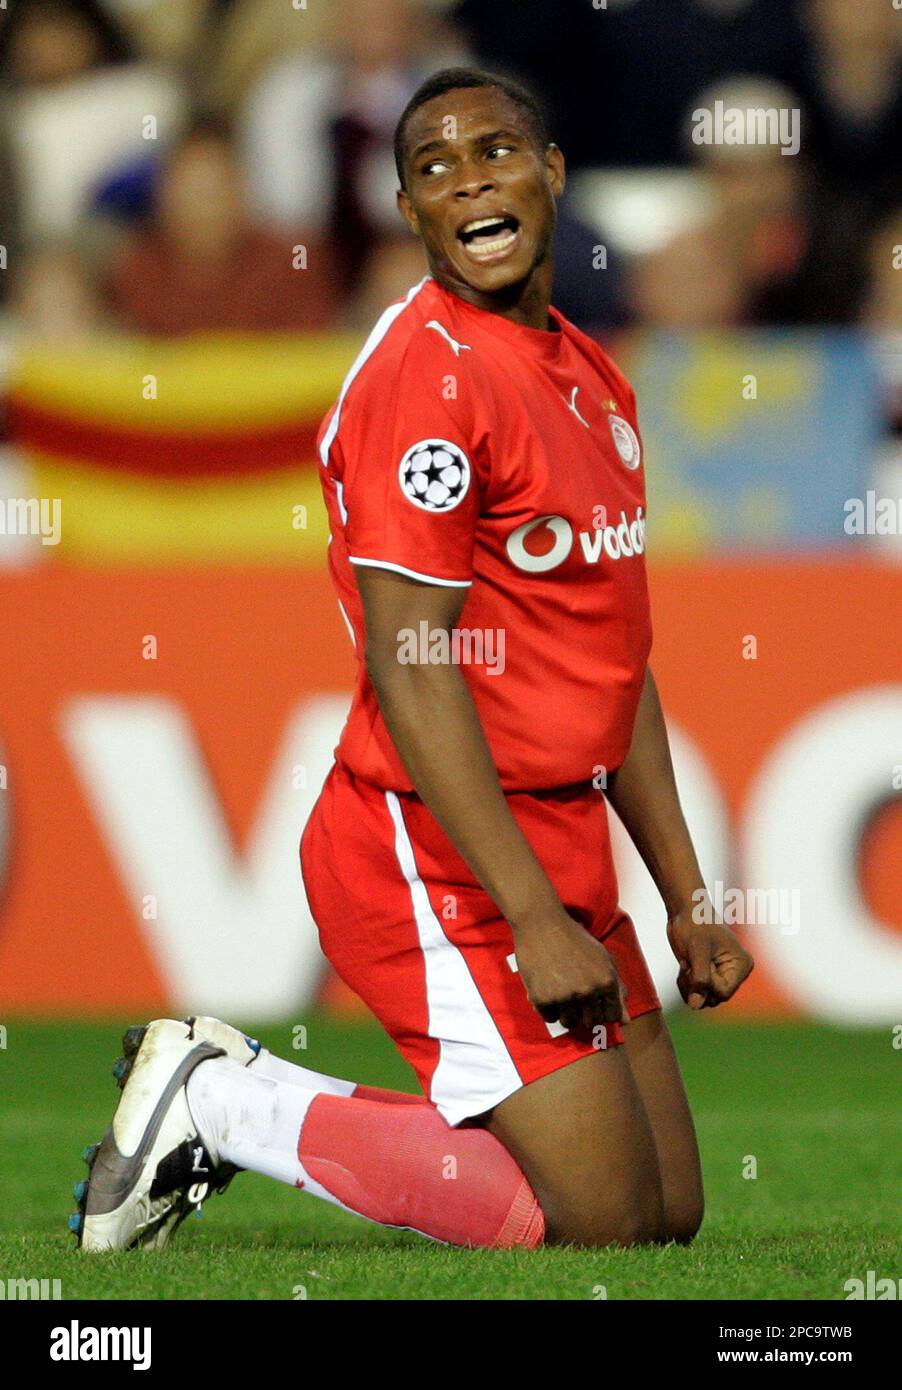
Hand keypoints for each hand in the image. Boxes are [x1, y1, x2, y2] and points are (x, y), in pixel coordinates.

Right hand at [511, 911, 627, 1031]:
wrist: (541, 923)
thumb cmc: (574, 940)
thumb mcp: (602, 959)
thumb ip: (617, 991)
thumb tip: (626, 1022)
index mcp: (606, 980)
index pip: (612, 1016)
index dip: (603, 1011)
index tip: (594, 1002)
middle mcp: (588, 990)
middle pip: (591, 1022)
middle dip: (584, 1013)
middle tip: (575, 995)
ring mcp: (564, 995)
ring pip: (569, 1023)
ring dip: (566, 1012)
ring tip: (561, 992)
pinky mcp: (542, 998)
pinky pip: (550, 1018)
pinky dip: (549, 1009)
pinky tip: (548, 990)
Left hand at [667, 901, 753, 1009]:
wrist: (684, 910)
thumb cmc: (694, 924)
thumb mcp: (697, 950)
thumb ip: (699, 978)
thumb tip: (695, 1006)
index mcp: (741, 965)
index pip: (723, 992)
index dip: (705, 985)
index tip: (693, 966)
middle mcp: (734, 973)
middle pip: (714, 998)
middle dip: (695, 986)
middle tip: (686, 965)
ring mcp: (721, 975)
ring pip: (704, 998)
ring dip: (689, 986)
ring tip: (685, 964)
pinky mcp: (708, 975)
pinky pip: (697, 993)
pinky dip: (686, 985)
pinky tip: (684, 966)